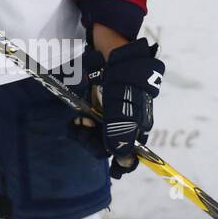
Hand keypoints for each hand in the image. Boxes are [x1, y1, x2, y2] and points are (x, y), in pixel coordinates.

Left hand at [69, 38, 163, 177]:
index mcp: (138, 124)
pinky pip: (89, 124)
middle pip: (109, 147)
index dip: (122, 163)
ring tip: (79, 122)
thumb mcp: (122, 105)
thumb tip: (124, 159)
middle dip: (94, 142)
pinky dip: (82, 124)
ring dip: (85, 133)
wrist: (111, 47)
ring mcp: (111, 114)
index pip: (131, 153)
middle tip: (84, 127)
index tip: (114, 171)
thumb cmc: (122, 76)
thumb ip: (121, 132)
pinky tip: (79, 118)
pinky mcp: (98, 106)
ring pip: (96, 137)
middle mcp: (126, 122)